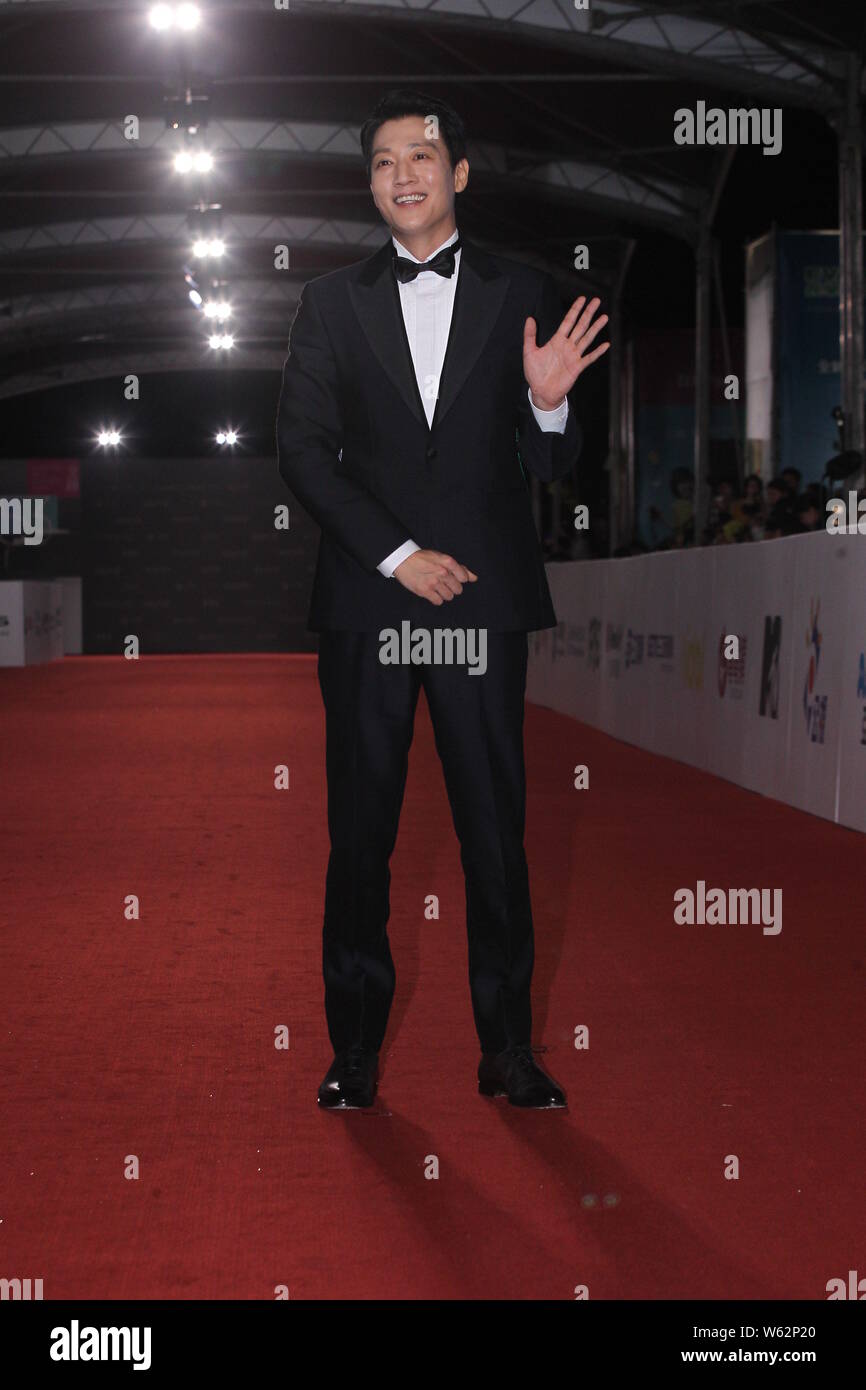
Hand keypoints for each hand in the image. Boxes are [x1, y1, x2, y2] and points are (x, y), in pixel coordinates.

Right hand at [393, 549, 477, 605]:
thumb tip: (474, 578)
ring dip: (444, 594)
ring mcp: (433, 582)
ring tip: (437, 587)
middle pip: (458, 589)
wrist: (403, 560)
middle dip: (452, 588)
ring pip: (449, 597)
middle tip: (444, 583)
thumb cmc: (423, 558)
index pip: (464, 578)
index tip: (453, 578)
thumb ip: (460, 568)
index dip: (459, 579)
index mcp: (448, 562)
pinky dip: (436, 599)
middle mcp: (442, 572)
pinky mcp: (425, 591)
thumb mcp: (443, 558)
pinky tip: (432, 592)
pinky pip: (438, 602)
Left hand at [524, 295, 609, 410]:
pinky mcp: (577, 367)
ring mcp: (573, 356)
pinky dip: (597, 352)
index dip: (575, 310)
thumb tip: (530, 318)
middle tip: (597, 301)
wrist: (541, 392)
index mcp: (557, 340)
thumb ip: (530, 335)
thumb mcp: (529, 352)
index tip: (582, 299)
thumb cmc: (535, 373)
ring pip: (587, 338)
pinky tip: (606, 344)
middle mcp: (567, 346)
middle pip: (580, 326)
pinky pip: (589, 358)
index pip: (568, 321)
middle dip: (588, 313)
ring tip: (604, 317)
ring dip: (595, 328)